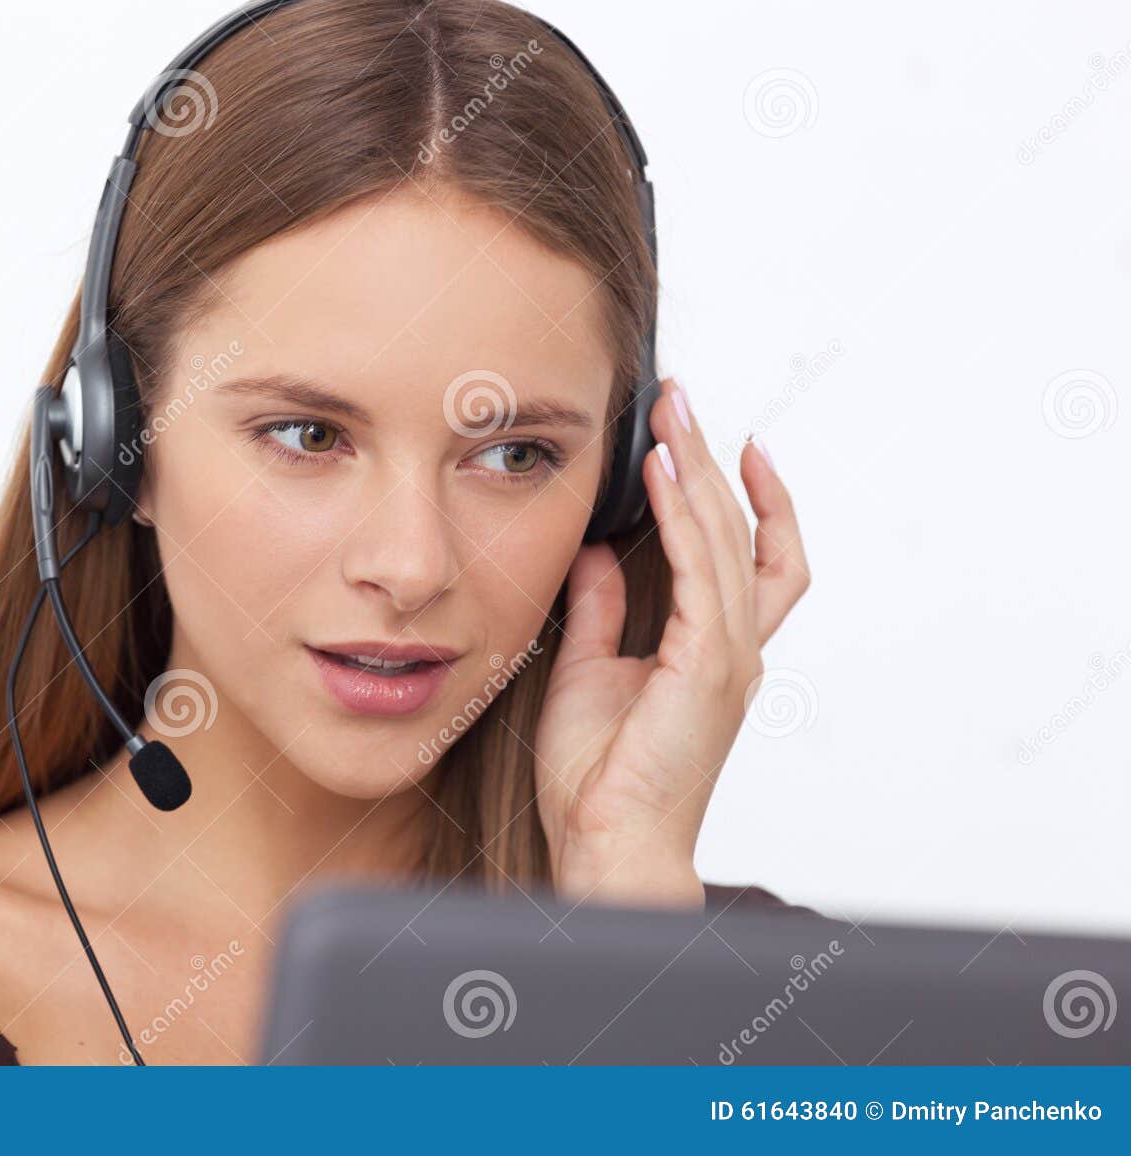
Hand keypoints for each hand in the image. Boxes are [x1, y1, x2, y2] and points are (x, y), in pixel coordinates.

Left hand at [532, 378, 809, 908]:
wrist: (607, 844)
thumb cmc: (598, 779)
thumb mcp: (588, 671)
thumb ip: (601, 611)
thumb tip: (596, 553)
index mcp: (713, 653)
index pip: (754, 558)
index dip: (752, 499)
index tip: (725, 444)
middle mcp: (736, 649)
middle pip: (745, 532)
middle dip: (715, 461)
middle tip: (683, 401)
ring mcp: (730, 657)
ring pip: (732, 540)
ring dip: (701, 472)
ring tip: (673, 417)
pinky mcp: (710, 666)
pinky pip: (704, 572)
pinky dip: (687, 517)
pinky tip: (662, 472)